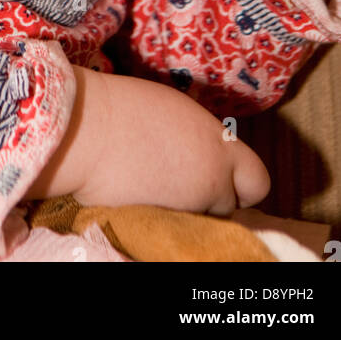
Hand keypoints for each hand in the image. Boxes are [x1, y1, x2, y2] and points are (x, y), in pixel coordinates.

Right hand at [25, 65, 270, 215]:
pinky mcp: (160, 228)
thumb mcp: (176, 112)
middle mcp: (211, 182)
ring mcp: (187, 209)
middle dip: (209, 201)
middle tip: (178, 185)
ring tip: (151, 190)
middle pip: (226, 207)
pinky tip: (137, 201)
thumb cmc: (121, 108)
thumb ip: (200, 138)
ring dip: (183, 211)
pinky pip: (171, 231)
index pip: (257, 182)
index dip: (239, 183)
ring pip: (197, 222)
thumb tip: (202, 152)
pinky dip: (159, 222)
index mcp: (218, 147)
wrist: (83, 130)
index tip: (220, 178)